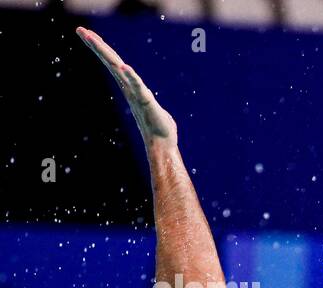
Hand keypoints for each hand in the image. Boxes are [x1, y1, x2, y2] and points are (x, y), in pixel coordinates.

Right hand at [78, 27, 177, 144]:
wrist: (163, 143)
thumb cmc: (158, 125)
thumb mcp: (148, 102)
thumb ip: (143, 95)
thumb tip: (142, 97)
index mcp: (129, 84)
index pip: (112, 62)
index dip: (100, 47)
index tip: (86, 33)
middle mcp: (128, 87)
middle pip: (110, 61)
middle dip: (96, 45)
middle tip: (80, 29)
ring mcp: (135, 93)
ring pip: (119, 69)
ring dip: (106, 53)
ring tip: (93, 39)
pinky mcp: (146, 101)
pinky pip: (138, 87)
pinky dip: (132, 77)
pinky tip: (125, 67)